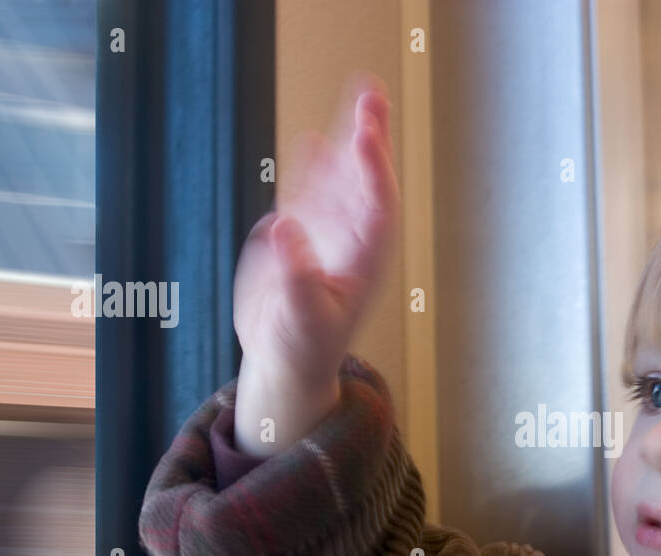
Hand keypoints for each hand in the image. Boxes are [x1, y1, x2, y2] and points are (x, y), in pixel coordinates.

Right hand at [233, 70, 398, 385]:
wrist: (286, 358)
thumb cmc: (302, 346)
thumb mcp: (300, 317)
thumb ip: (296, 275)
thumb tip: (284, 227)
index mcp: (364, 261)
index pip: (376, 205)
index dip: (372, 168)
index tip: (365, 134)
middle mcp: (353, 239)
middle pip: (367, 178)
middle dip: (371, 136)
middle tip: (373, 92)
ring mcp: (330, 233)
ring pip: (344, 176)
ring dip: (350, 139)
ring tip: (362, 95)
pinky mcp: (303, 234)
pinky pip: (313, 191)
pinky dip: (316, 166)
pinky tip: (318, 140)